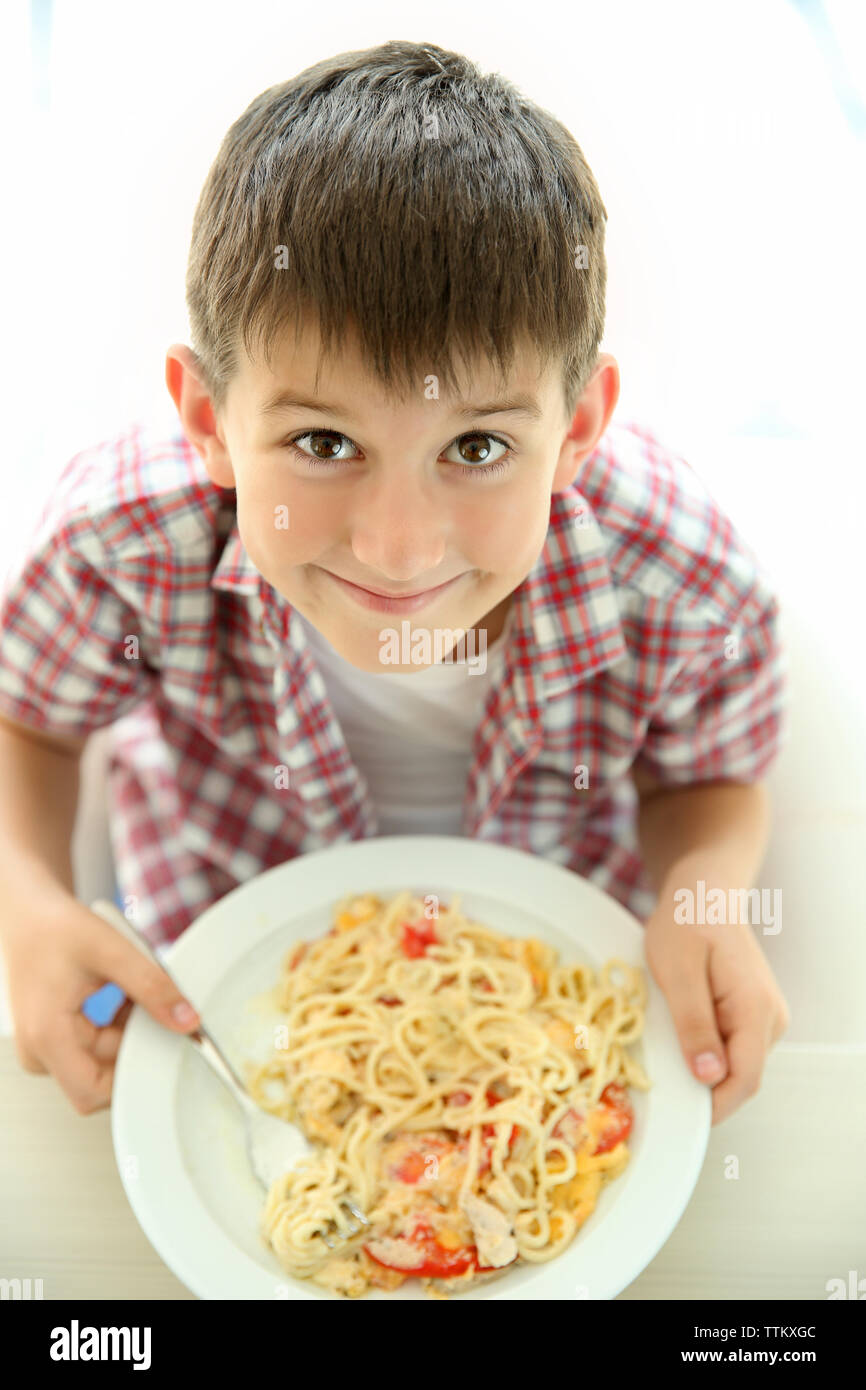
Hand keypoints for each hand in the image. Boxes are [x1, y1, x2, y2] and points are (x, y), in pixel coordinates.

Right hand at [0, 892, 200, 1114]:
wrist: (28, 913)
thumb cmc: (54, 928)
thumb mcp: (112, 951)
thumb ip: (152, 987)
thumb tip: (186, 1020)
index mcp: (46, 1036)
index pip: (92, 1093)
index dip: (131, 1079)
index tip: (161, 1052)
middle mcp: (39, 1050)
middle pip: (100, 1079)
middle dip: (133, 1049)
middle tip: (152, 1013)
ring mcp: (44, 1048)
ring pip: (102, 1063)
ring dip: (127, 1035)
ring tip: (131, 997)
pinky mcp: (54, 1040)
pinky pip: (96, 1049)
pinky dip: (117, 1028)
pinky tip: (122, 1000)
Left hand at [643, 909, 789, 1124]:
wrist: (703, 894)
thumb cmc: (686, 924)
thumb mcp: (677, 972)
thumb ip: (694, 1023)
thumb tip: (709, 1076)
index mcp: (756, 1009)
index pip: (744, 1079)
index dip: (713, 1106)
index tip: (676, 1115)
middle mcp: (771, 1019)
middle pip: (741, 1078)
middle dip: (703, 1087)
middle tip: (660, 1075)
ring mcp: (765, 1019)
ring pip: (735, 1066)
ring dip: (702, 1067)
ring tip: (668, 1040)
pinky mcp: (752, 1017)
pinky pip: (731, 1049)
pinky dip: (705, 1050)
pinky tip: (681, 1030)